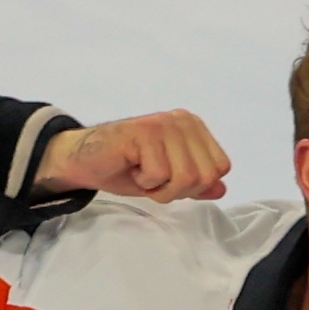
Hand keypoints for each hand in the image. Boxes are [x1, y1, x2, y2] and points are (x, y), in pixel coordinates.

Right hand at [32, 111, 230, 201]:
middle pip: (205, 176)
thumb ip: (197, 183)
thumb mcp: (169, 181)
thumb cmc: (128, 168)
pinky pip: (159, 174)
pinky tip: (130, 166)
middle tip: (152, 177)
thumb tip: (222, 188)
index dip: (195, 185)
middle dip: (177, 189)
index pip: (220, 168)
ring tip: (142, 172)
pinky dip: (144, 182)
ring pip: (185, 177)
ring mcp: (164, 123)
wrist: (86, 161)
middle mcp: (183, 120)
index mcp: (194, 127)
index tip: (168, 177)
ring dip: (160, 187)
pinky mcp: (145, 132)